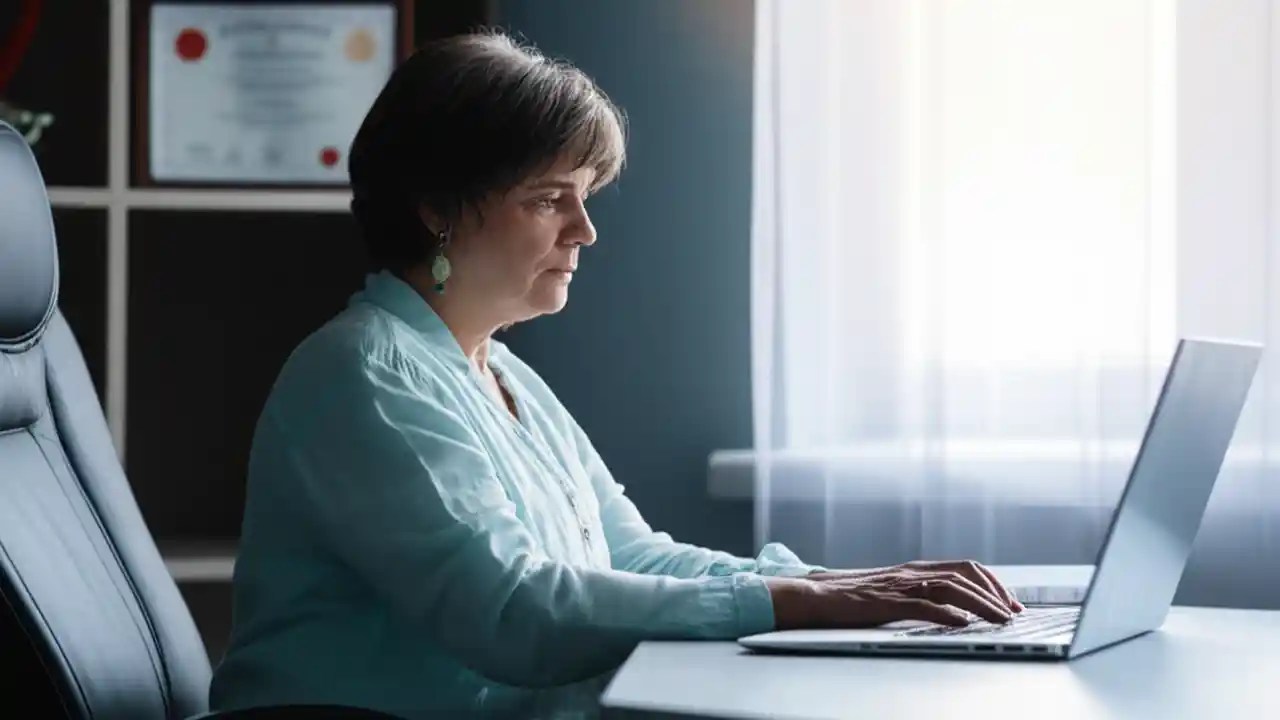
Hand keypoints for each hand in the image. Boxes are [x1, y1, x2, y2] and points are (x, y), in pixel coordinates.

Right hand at [807, 559, 1023, 612]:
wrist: (817, 595)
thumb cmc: (852, 596)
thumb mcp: (893, 590)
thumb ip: (920, 593)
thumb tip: (954, 610)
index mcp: (916, 569)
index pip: (965, 567)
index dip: (992, 583)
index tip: (1009, 603)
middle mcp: (912, 572)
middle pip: (965, 574)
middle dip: (995, 593)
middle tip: (1012, 614)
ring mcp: (900, 586)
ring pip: (951, 587)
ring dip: (981, 604)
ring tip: (999, 620)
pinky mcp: (887, 602)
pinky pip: (923, 605)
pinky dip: (947, 613)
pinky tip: (963, 623)